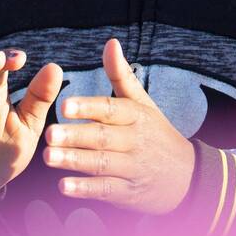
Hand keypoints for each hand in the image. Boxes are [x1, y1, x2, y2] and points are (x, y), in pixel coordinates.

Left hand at [42, 38, 195, 214]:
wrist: (187, 176)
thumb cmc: (155, 132)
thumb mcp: (143, 102)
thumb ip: (121, 74)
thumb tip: (110, 42)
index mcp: (136, 115)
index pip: (110, 109)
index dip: (88, 107)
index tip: (64, 105)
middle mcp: (134, 141)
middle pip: (103, 137)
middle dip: (75, 136)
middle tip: (49, 133)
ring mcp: (132, 168)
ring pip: (101, 164)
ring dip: (74, 161)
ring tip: (48, 157)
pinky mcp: (129, 192)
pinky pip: (107, 190)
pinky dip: (86, 189)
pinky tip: (64, 187)